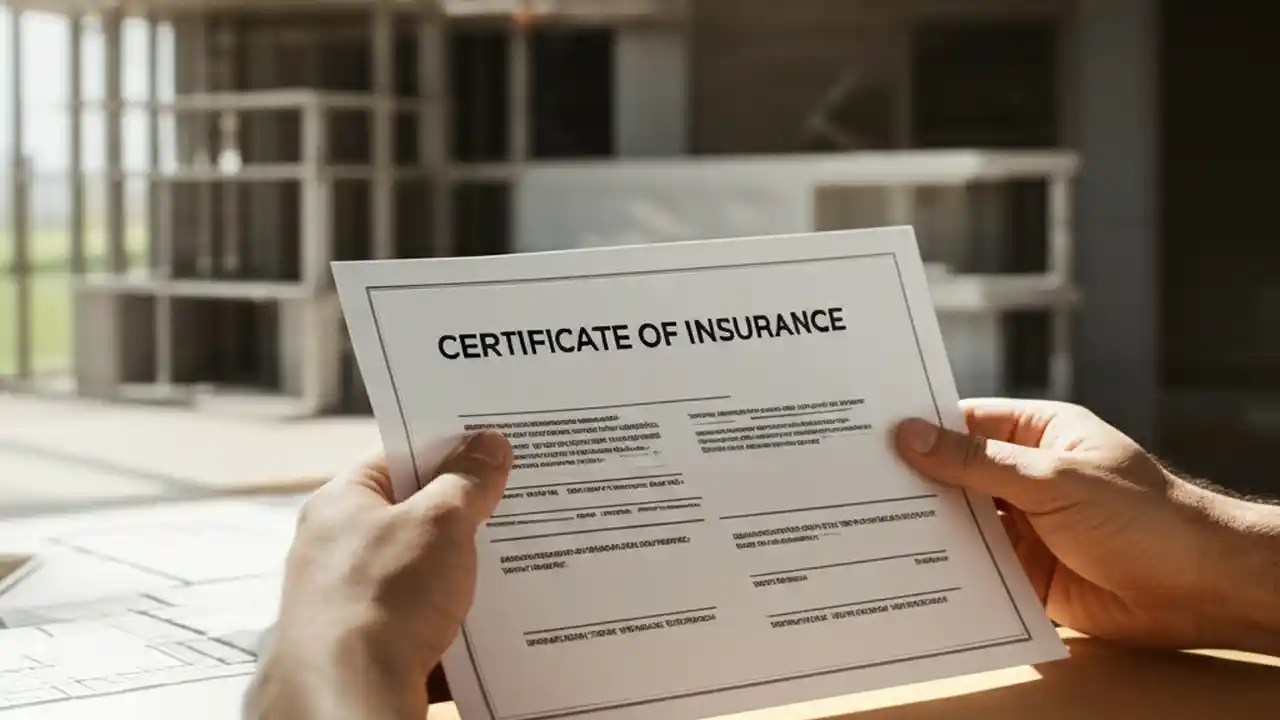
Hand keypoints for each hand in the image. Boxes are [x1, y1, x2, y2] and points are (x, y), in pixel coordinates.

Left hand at [246, 430, 512, 719]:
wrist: (349, 694)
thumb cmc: (384, 597)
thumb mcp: (440, 523)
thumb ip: (468, 481)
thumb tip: (488, 444)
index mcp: (340, 504)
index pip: (396, 459)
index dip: (444, 452)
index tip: (489, 451)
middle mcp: (335, 549)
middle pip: (411, 518)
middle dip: (462, 518)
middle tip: (511, 506)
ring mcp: (347, 602)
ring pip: (419, 576)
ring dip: (460, 576)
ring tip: (510, 566)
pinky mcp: (365, 648)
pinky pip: (419, 624)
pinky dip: (452, 624)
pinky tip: (490, 624)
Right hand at [895, 399, 1279, 654]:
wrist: (1197, 589)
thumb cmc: (1141, 516)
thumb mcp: (1051, 478)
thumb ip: (976, 462)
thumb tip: (910, 435)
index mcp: (1038, 434)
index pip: (965, 422)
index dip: (919, 426)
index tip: (867, 432)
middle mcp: (1026, 476)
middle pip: (955, 473)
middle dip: (913, 479)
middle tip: (851, 481)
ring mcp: (1024, 525)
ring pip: (960, 521)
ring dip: (925, 526)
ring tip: (862, 525)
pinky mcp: (1024, 573)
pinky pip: (975, 566)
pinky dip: (944, 568)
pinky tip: (903, 568)